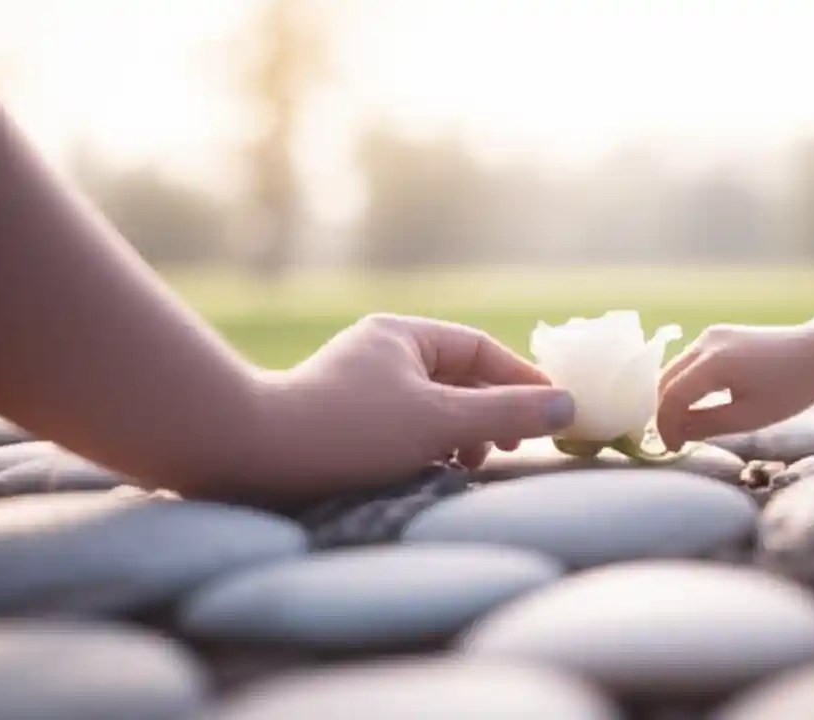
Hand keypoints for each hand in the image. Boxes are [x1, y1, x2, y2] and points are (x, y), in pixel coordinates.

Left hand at [237, 314, 574, 498]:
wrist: (246, 456)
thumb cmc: (346, 431)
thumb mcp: (438, 422)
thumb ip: (505, 414)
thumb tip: (567, 406)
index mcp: (403, 336)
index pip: (479, 350)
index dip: (520, 380)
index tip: (552, 414)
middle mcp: (380, 354)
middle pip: (456, 378)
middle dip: (488, 414)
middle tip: (508, 448)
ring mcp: (357, 389)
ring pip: (428, 407)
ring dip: (456, 436)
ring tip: (463, 466)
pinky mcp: (339, 424)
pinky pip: (400, 429)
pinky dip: (423, 449)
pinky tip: (424, 474)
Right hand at [655, 324, 813, 450]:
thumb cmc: (793, 387)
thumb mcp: (750, 417)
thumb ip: (707, 425)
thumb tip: (676, 433)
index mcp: (713, 362)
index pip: (672, 397)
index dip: (666, 426)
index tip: (674, 449)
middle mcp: (706, 342)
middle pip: (666, 380)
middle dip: (664, 412)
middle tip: (675, 440)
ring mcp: (712, 335)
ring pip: (676, 370)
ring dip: (675, 398)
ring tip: (686, 426)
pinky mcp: (720, 335)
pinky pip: (691, 362)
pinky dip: (687, 384)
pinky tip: (699, 404)